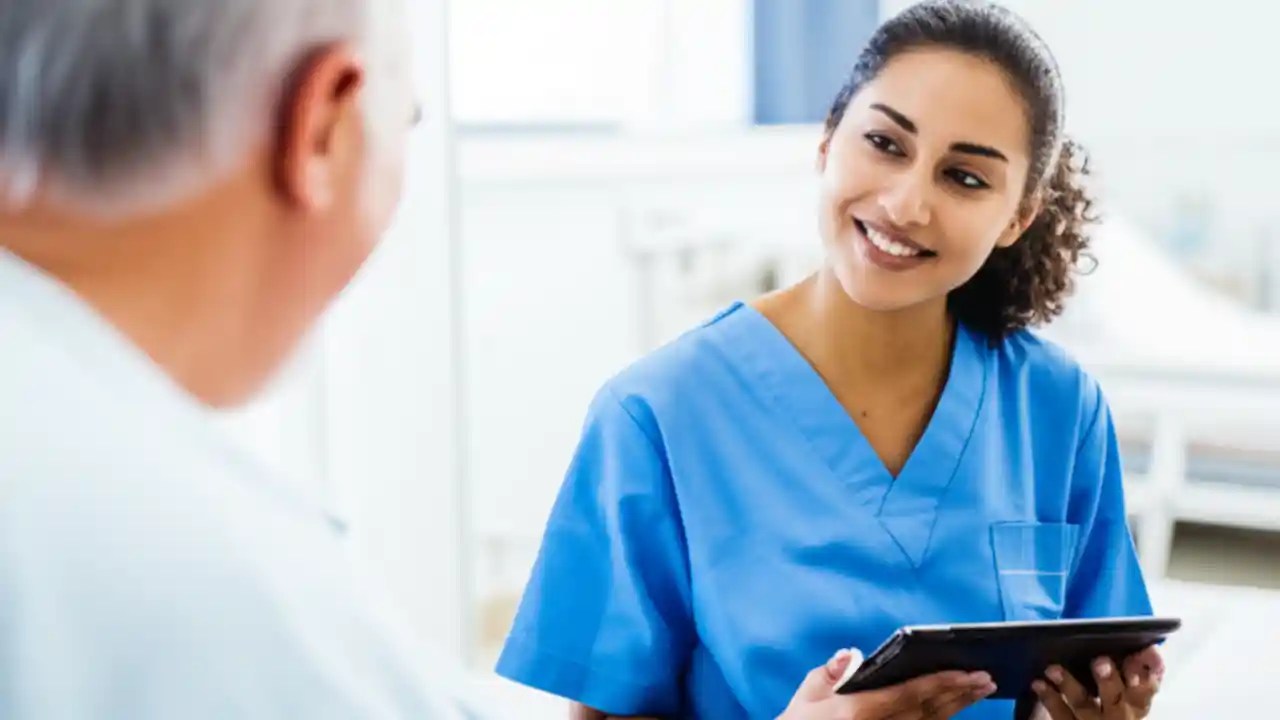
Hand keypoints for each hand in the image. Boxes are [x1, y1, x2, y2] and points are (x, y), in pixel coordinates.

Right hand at [777, 648, 996, 718]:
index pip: (908, 694)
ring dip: (958, 708)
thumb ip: (830, 674)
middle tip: (986, 678)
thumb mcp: (804, 698)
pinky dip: (940, 719)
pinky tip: (955, 708)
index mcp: (858, 711)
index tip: (966, 672)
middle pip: (928, 712)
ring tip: (980, 691)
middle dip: (959, 694)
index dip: (940, 682)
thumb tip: (852, 656)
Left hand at [1031, 646, 1163, 719]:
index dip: (1145, 672)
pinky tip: (1039, 683)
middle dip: (1109, 681)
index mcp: (1137, 702)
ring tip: (1053, 668)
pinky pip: (1061, 715)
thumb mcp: (1129, 687)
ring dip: (1069, 685)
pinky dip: (1049, 698)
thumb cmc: (1112, 699)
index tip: (1139, 654)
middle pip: (1117, 698)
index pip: (1148, 687)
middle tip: (1100, 661)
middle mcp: (1121, 714)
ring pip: (1084, 705)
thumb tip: (1143, 647)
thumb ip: (1138, 667)